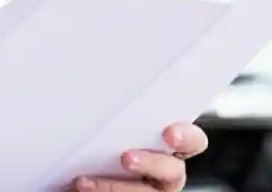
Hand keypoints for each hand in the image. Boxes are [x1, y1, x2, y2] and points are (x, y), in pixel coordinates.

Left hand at [72, 123, 208, 191]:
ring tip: (86, 181)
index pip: (193, 141)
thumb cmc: (101, 138)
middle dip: (151, 163)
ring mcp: (151, 190)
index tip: (169, 133)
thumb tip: (97, 89)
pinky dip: (101, 191)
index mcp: (170, 145)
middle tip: (126, 157)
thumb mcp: (116, 121)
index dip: (186, 137)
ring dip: (116, 187)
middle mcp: (166, 172)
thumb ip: (122, 113)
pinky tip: (81, 184)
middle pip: (172, 171)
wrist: (79, 166)